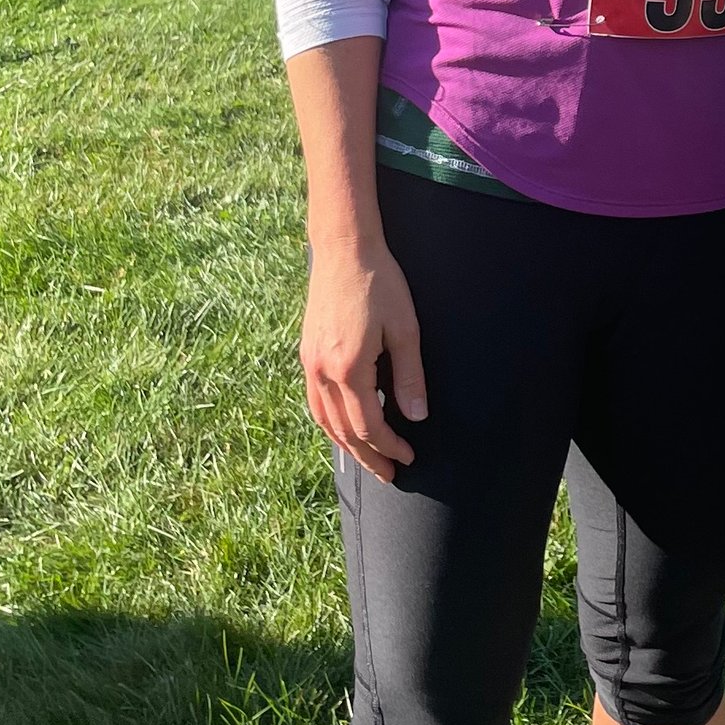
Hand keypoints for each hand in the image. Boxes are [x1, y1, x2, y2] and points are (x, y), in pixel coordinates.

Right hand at [300, 236, 428, 481]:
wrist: (344, 249)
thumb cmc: (380, 283)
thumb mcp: (405, 328)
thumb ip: (410, 375)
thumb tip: (417, 416)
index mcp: (349, 368)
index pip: (369, 425)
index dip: (390, 446)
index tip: (410, 456)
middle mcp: (322, 371)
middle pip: (343, 431)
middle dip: (369, 457)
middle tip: (390, 475)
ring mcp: (310, 363)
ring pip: (324, 420)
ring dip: (347, 446)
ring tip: (368, 461)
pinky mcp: (307, 353)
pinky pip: (315, 402)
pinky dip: (329, 423)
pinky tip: (343, 428)